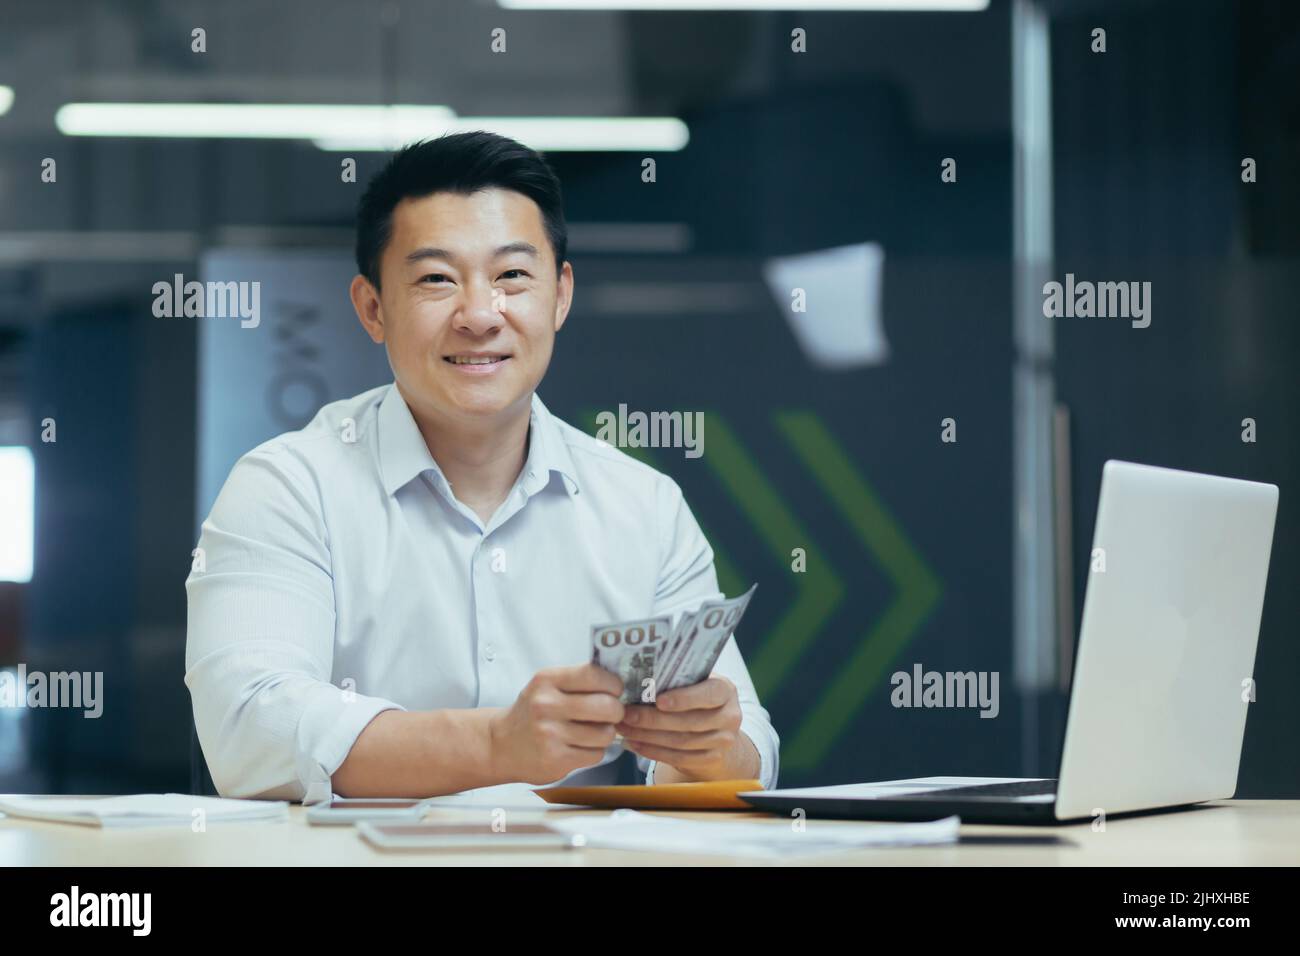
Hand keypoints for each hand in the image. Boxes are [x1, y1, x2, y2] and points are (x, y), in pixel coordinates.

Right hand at [490, 664, 624, 784]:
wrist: (501, 744)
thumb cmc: (532, 712)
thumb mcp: (546, 686)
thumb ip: (578, 680)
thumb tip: (618, 683)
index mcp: (547, 680)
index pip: (594, 675)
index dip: (613, 684)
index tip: (614, 691)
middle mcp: (546, 705)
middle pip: (607, 706)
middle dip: (616, 711)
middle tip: (611, 713)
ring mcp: (550, 734)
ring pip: (605, 733)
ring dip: (605, 734)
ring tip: (592, 732)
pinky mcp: (555, 759)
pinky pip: (596, 754)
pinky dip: (594, 751)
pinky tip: (580, 747)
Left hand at [617, 676, 756, 780]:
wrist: (718, 730)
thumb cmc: (698, 699)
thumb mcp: (696, 684)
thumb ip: (677, 682)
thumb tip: (638, 682)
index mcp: (725, 690)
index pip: (708, 694)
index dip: (684, 699)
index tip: (658, 701)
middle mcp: (729, 716)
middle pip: (689, 722)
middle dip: (653, 719)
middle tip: (626, 715)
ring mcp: (723, 740)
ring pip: (681, 742)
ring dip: (648, 737)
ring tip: (625, 730)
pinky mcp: (712, 759)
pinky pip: (679, 758)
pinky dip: (654, 752)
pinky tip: (636, 744)